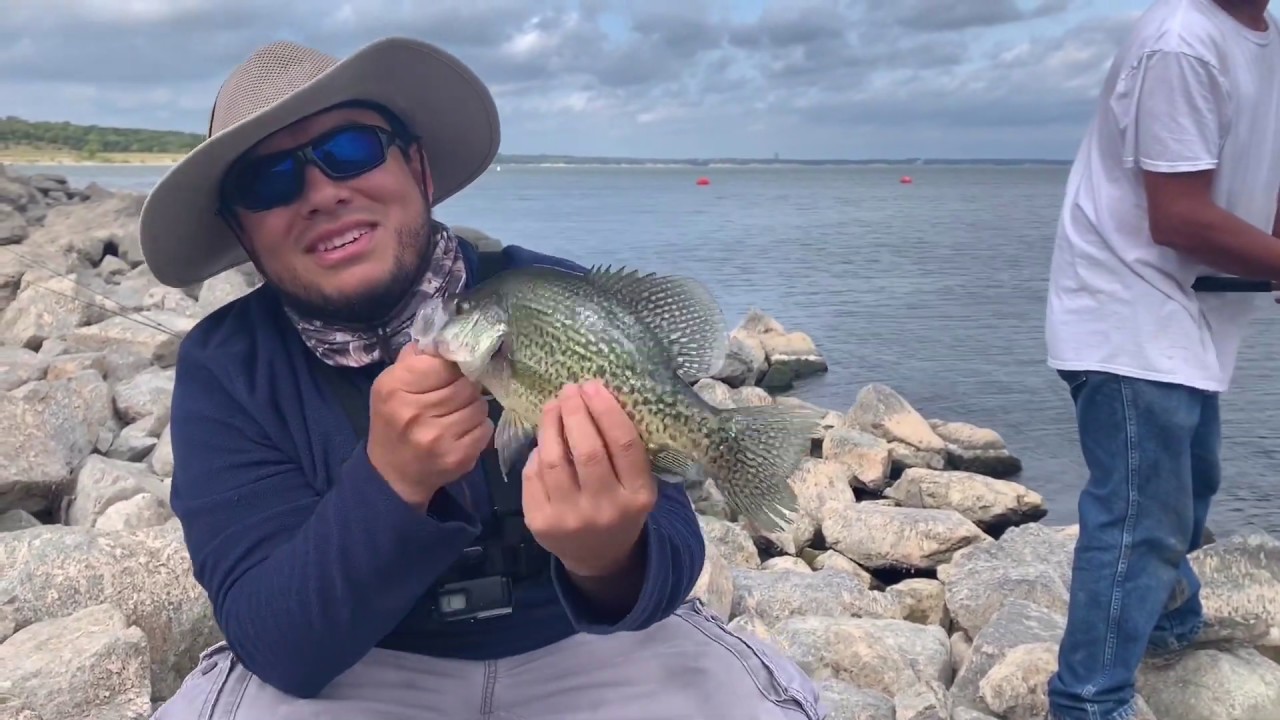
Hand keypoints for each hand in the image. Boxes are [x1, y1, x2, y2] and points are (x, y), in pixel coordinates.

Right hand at [367, 343, 492, 509]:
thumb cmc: (394, 420)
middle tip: (456, 392)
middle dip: (466, 385)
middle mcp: (415, 413)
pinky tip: (462, 431)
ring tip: (457, 413)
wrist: (392, 474)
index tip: (453, 369)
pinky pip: (485, 428)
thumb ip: (417, 357)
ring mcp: (438, 438)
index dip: (454, 364)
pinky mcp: (457, 457)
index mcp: (395, 387)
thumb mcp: (392, 384)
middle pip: (466, 384)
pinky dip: (479, 427)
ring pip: (479, 405)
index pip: (444, 362)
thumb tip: (449, 333)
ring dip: (473, 406)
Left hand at [523, 380, 657, 578]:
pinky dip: (537, 452)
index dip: (606, 409)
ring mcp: (569, 519)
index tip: (593, 386)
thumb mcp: (636, 485)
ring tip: (553, 406)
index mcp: (637, 497)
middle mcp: (605, 509)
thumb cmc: (619, 508)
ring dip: (550, 425)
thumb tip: (592, 398)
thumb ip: (623, 451)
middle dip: (575, 412)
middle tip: (569, 390)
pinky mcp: (540, 523)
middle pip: (587, 449)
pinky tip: (544, 441)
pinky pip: (533, 475)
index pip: (624, 444)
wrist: (598, 557)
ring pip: (553, 460)